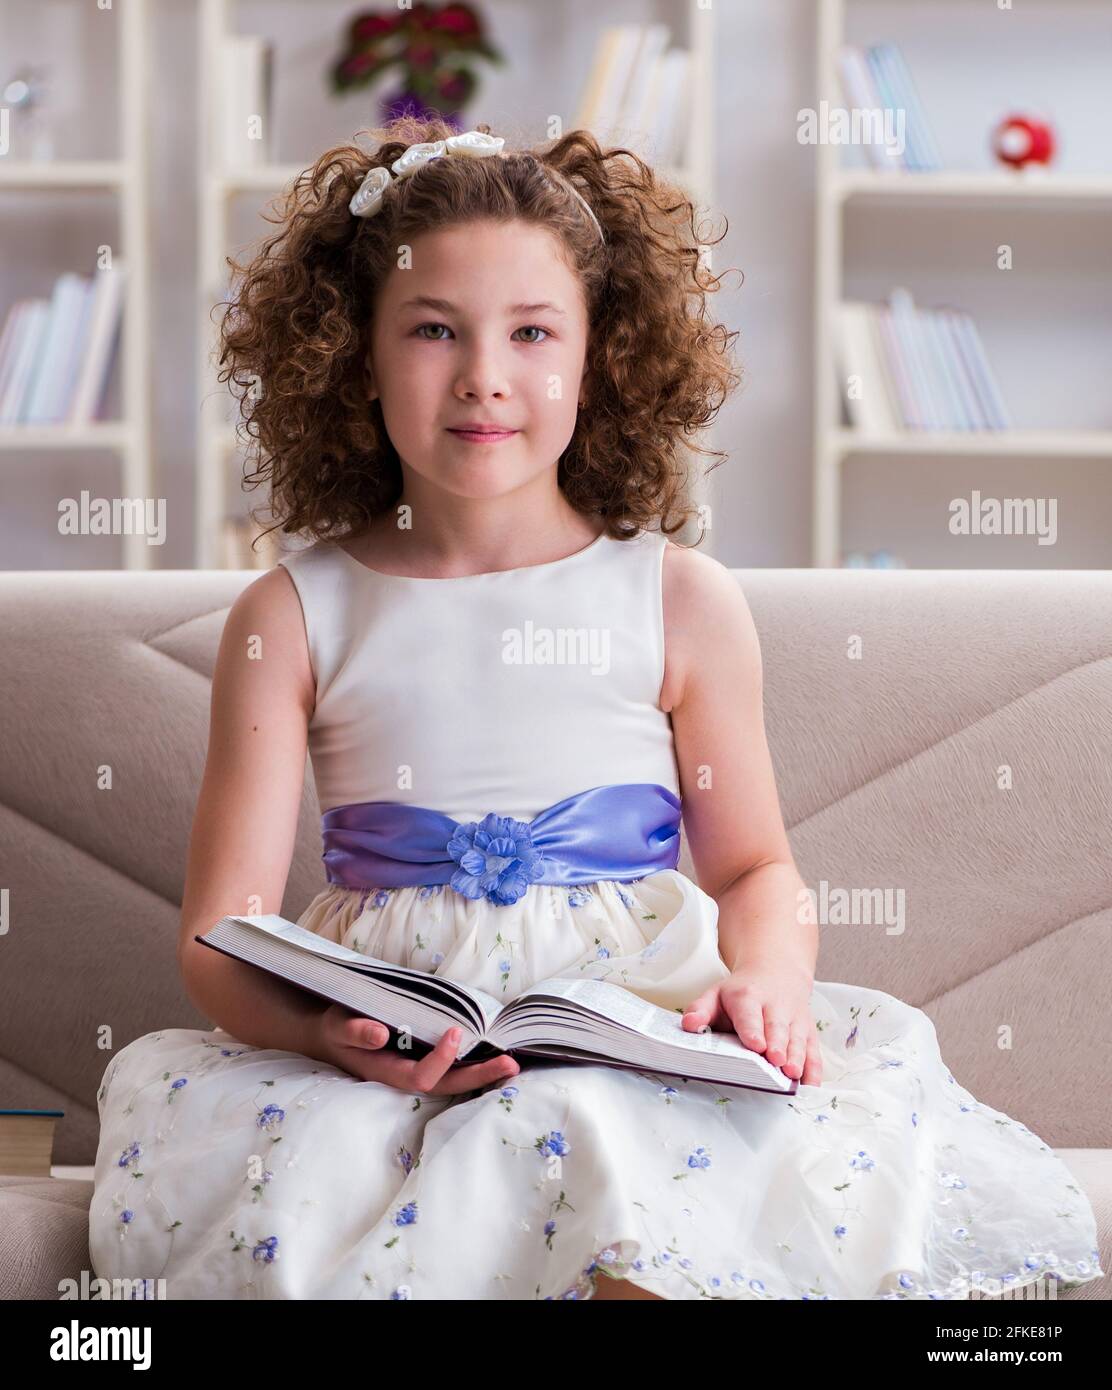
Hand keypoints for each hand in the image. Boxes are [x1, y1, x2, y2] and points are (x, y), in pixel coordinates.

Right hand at [306, 1003, 520, 1095]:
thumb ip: (356, 1030)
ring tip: (512, 1065)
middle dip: (479, 1076)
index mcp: (385, 1071)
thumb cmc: (337, 1029)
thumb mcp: (339, 1025)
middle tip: (510, 1064)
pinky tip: (495, 1057)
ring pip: (453, 1082)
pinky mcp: (422, 1061)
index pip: (419, 1076)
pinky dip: (474, 1065)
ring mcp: (414, 1071)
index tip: (454, 1032)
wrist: (332, 1037)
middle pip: (446, 1086)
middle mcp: (404, 1076)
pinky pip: (451, 1070)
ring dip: (483, 1074)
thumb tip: (379, 1033)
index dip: (440, 1059)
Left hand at [681, 961, 821, 1085]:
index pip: (750, 1014)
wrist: (777, 973)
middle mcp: (776, 1007)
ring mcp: (795, 1020)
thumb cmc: (742, 992)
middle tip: (775, 1061)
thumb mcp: (717, 994)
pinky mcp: (809, 1032)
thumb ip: (700, 1010)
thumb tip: (688, 1025)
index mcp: (748, 997)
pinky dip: (814, 1069)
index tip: (755, 1045)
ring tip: (793, 1073)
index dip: (753, 1029)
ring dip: (797, 1056)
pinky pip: (814, 1051)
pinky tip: (810, 1085)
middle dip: (778, 1045)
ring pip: (798, 1039)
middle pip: (777, 1028)